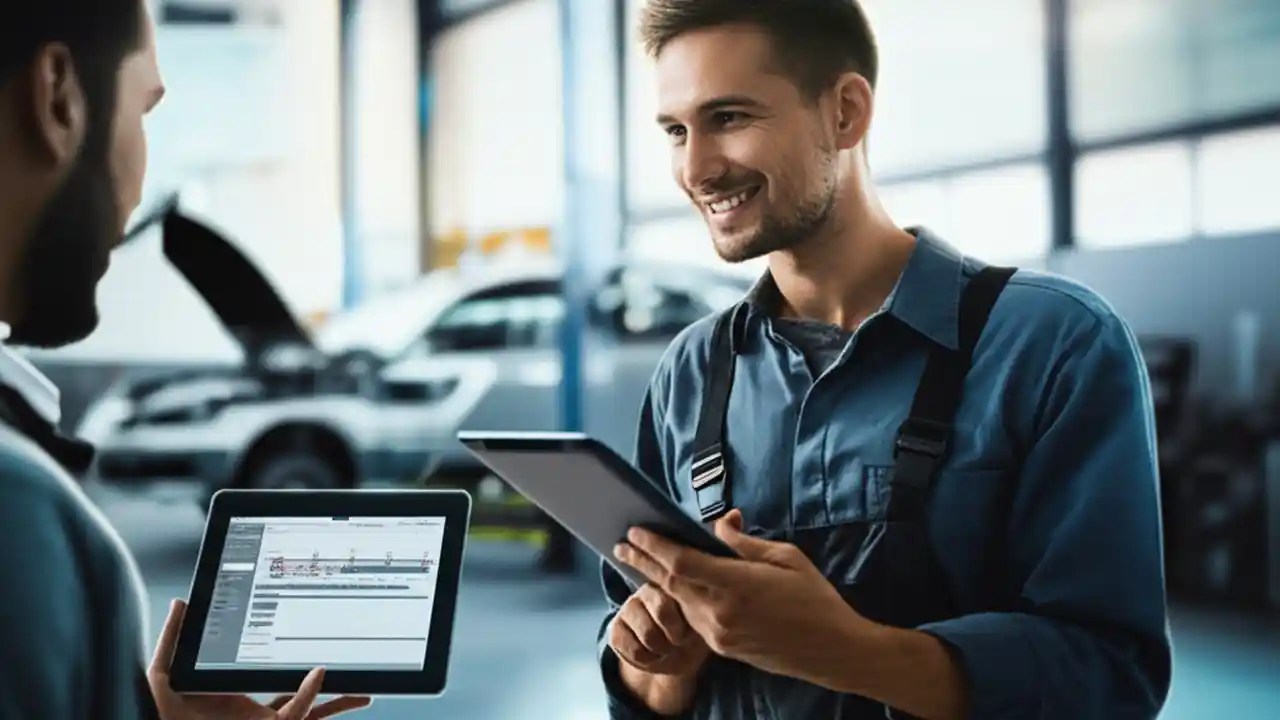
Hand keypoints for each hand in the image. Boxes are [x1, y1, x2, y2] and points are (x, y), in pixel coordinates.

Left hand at [148, 599, 373, 719]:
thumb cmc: (157, 717)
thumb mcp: (163, 672)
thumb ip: (174, 637)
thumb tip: (182, 603)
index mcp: (240, 707)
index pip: (278, 689)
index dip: (301, 678)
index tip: (318, 662)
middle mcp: (256, 718)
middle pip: (304, 704)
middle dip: (334, 697)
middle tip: (358, 684)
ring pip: (311, 716)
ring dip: (337, 703)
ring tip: (364, 696)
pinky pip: (296, 714)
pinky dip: (310, 694)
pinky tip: (320, 674)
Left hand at [614, 510, 877, 685]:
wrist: (832, 652)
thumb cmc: (815, 600)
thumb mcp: (786, 558)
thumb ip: (744, 543)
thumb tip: (718, 526)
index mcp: (737, 585)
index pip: (681, 562)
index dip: (654, 545)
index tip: (636, 530)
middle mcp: (721, 612)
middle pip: (669, 583)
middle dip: (642, 561)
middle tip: (621, 544)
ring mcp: (719, 634)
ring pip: (680, 602)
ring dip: (660, 581)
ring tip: (643, 561)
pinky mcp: (723, 649)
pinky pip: (694, 618)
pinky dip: (681, 599)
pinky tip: (677, 587)